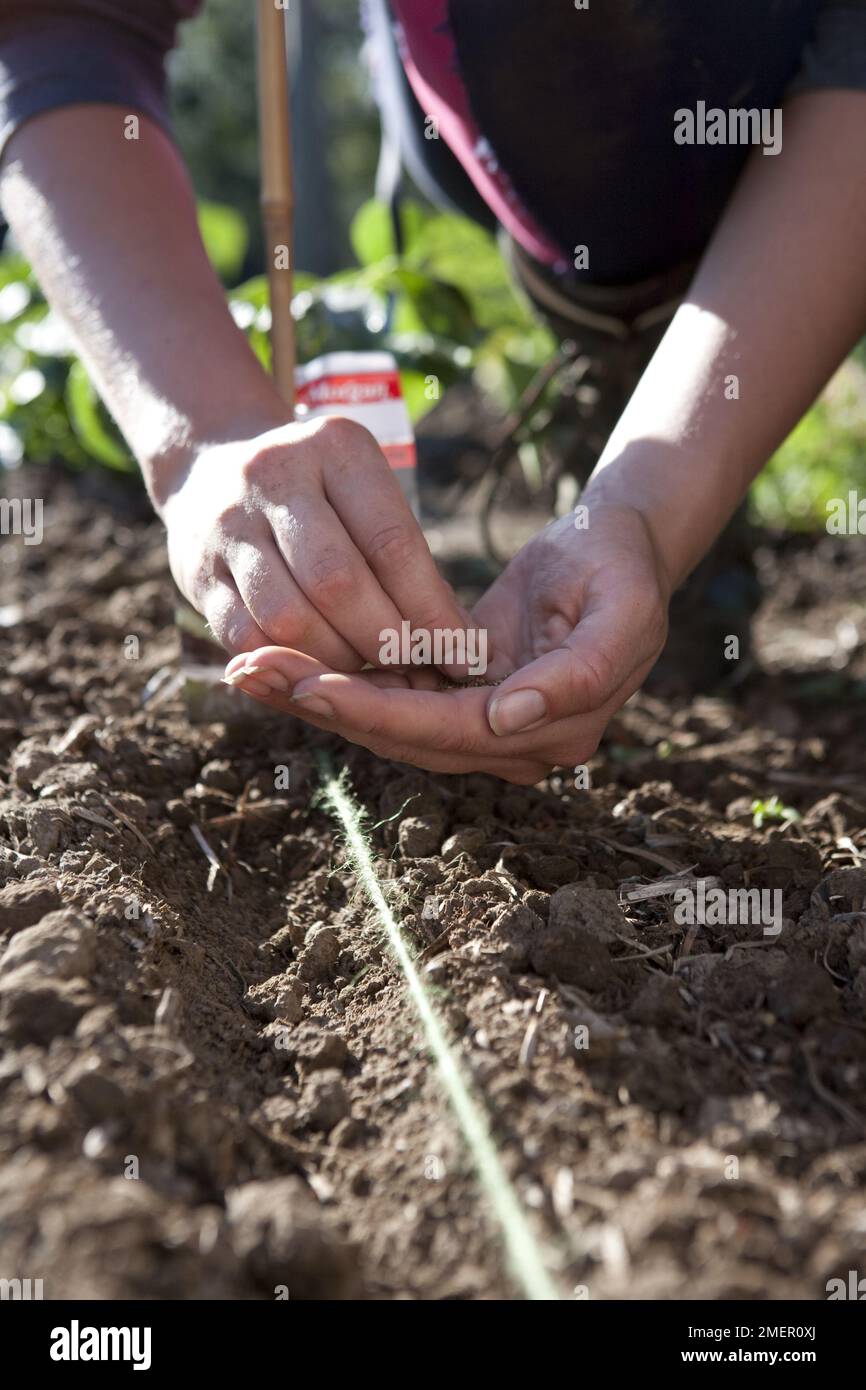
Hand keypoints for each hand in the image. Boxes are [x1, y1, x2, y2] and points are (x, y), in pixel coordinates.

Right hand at [161, 414, 473, 670]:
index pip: (392, 542)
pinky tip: (320, 671)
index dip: (431, 609)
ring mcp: (229, 523)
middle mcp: (275, 475)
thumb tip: (464, 642)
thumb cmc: (317, 493)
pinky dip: (291, 663)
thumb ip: (406, 557)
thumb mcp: (363, 492)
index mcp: (334, 447)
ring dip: (338, 660)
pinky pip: (247, 636)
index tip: (462, 653)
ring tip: (370, 673)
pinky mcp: (198, 571)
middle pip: (339, 582)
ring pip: (289, 617)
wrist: (209, 469)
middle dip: (387, 640)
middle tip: (418, 671)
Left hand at [223, 502, 669, 782]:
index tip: (311, 686)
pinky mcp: (459, 697)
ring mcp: (483, 725)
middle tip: (251, 672)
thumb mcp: (624, 612)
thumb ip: (577, 673)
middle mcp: (512, 743)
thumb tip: (505, 716)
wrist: (619, 551)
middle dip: (325, 705)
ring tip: (247, 668)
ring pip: (387, 722)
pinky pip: (390, 695)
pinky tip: (282, 661)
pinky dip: (336, 679)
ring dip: (316, 697)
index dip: (378, 711)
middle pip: (403, 735)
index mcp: (554, 729)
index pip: (450, 730)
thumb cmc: (624, 570)